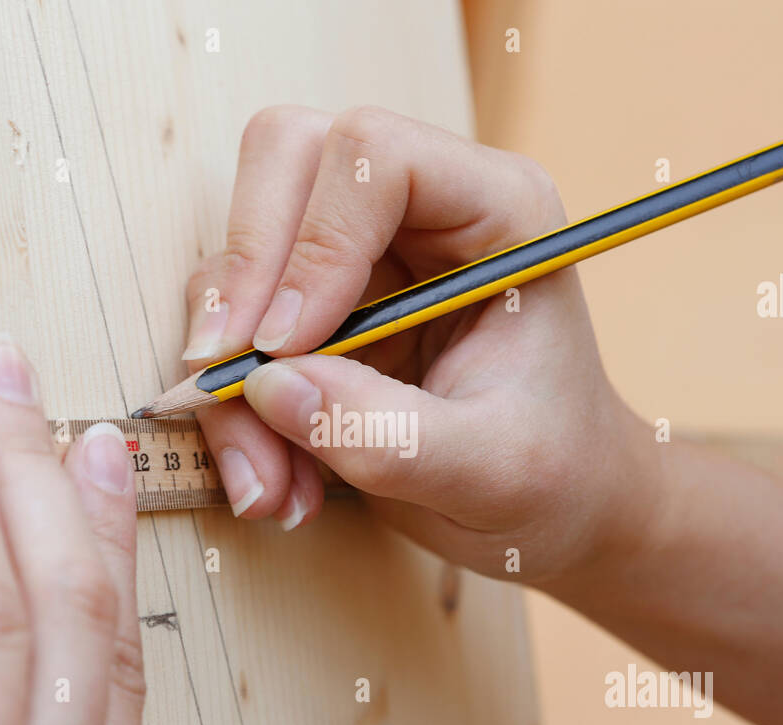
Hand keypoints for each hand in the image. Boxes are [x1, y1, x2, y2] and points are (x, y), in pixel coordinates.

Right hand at [185, 106, 653, 581]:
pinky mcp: (315, 311)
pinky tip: (278, 483)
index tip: (292, 346)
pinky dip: (233, 413)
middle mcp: (419, 213)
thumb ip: (387, 435)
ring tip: (271, 483)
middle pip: (282, 160)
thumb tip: (267, 389)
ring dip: (229, 375)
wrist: (552, 510)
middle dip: (244, 280)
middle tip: (232, 383)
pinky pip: (234, 332)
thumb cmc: (552, 475)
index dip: (317, 242)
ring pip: (238, 258)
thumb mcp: (489, 471)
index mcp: (494, 212)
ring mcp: (358, 256)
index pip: (374, 155)